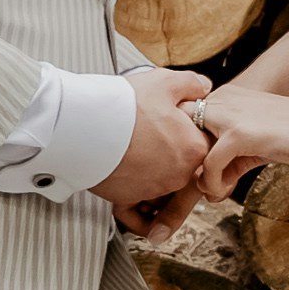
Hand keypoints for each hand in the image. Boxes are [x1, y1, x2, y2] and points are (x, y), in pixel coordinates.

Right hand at [92, 88, 208, 219]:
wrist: (83, 126)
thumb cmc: (125, 105)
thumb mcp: (164, 82)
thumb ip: (191, 84)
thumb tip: (203, 88)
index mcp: (193, 149)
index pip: (205, 144)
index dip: (191, 131)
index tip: (178, 124)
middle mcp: (178, 175)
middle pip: (185, 168)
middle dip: (172, 155)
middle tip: (154, 137)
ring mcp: (153, 190)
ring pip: (161, 188)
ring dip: (154, 176)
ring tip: (137, 155)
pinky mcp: (127, 199)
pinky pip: (136, 207)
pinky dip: (135, 202)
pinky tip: (129, 187)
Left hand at [184, 85, 288, 191]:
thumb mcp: (257, 143)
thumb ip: (230, 158)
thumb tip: (210, 185)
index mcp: (226, 97)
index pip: (185, 120)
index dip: (185, 148)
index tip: (199, 173)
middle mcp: (221, 100)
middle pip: (177, 131)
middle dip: (183, 162)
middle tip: (197, 184)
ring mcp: (227, 115)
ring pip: (188, 148)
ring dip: (196, 175)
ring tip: (214, 190)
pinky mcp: (238, 134)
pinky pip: (209, 164)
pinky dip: (212, 183)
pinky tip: (223, 191)